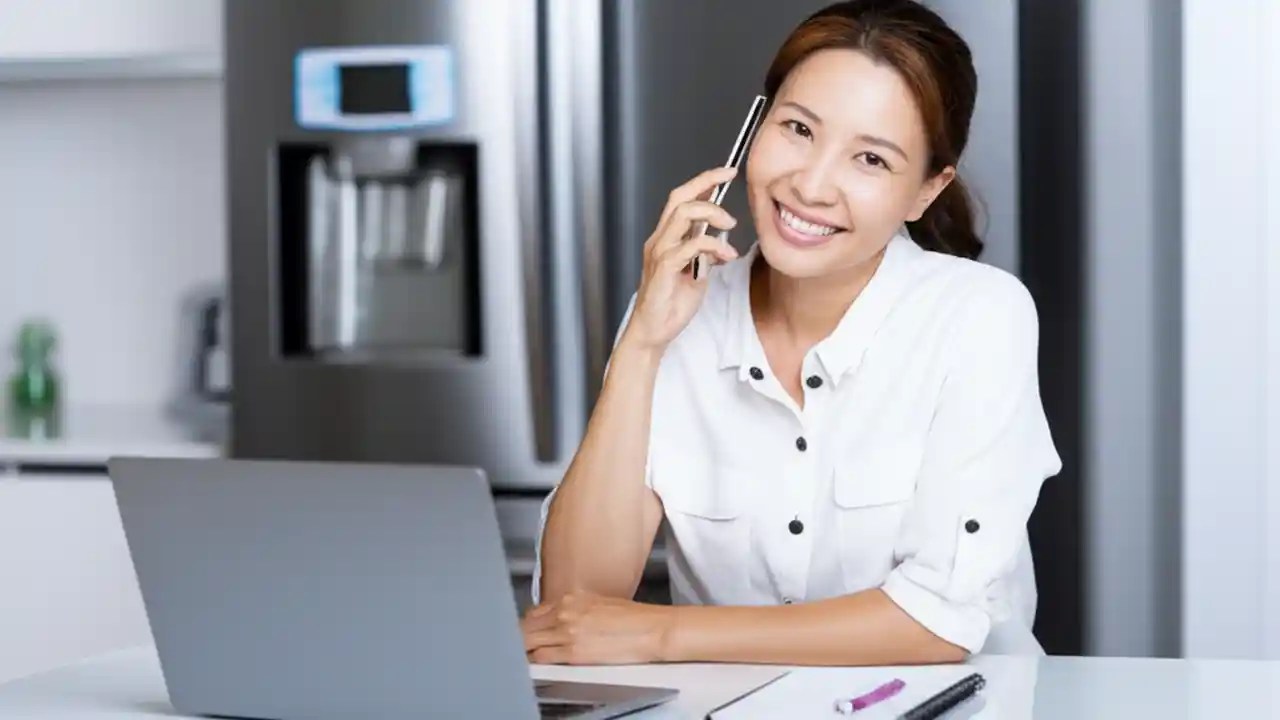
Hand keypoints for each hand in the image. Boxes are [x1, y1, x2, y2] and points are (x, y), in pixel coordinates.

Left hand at [521, 591, 676, 664]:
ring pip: (527, 641)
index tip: (526, 633)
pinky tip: (535, 663)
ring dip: (524, 649)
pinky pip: (541, 657)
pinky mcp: (573, 652)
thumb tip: (561, 618)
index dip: (528, 625)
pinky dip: (535, 660)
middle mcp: (565, 611)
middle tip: (517, 646)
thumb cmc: (634, 618)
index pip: (534, 612)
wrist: (652, 630)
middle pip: (526, 626)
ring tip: (522, 656)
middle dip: (520, 637)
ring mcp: (567, 631)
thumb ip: (575, 609)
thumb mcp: (599, 603)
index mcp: (572, 597)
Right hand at [621, 167, 740, 351]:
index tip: (726, 173)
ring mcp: (660, 253)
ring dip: (711, 214)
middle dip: (706, 183)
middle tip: (730, 180)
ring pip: (683, 215)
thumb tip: (722, 242)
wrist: (654, 331)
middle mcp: (660, 240)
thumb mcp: (696, 273)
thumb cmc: (670, 304)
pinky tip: (727, 257)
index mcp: (666, 239)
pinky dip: (713, 246)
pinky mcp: (665, 268)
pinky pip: (689, 246)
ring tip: (730, 226)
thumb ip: (705, 254)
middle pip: (679, 198)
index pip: (681, 199)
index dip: (703, 181)